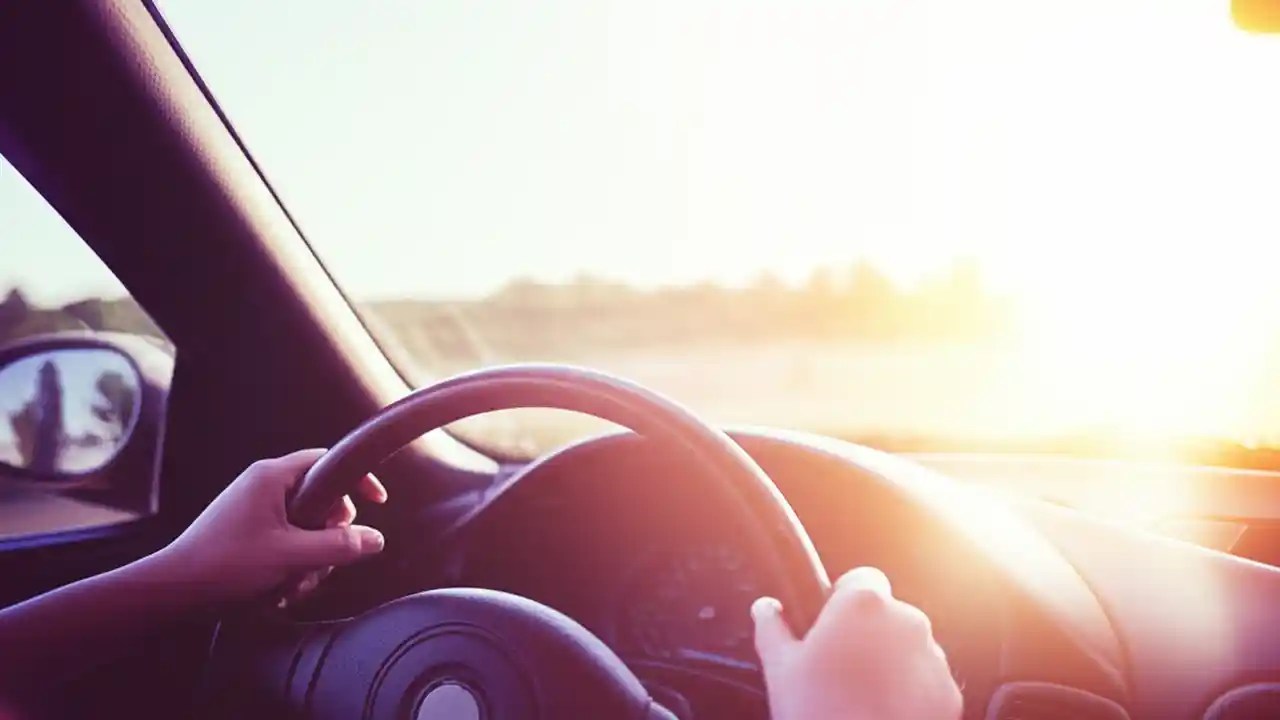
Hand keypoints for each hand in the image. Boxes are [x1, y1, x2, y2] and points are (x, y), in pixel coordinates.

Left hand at [155, 449, 386, 605]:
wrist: (172, 592)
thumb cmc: (225, 566)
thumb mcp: (291, 557)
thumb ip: (339, 546)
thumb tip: (375, 538)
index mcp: (272, 477)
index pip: (329, 462)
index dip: (358, 481)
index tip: (378, 502)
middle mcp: (263, 486)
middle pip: (322, 500)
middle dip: (330, 535)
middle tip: (324, 558)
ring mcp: (255, 509)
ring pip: (307, 527)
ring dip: (310, 558)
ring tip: (294, 583)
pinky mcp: (249, 531)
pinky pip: (288, 540)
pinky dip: (292, 564)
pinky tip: (280, 588)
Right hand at [753, 567, 961, 719]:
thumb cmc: (818, 713)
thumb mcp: (779, 668)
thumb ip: (772, 627)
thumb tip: (766, 608)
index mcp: (862, 604)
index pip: (861, 578)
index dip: (843, 600)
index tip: (830, 625)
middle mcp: (906, 620)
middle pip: (886, 614)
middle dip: (867, 633)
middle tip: (839, 667)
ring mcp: (933, 657)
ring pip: (908, 647)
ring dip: (890, 661)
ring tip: (860, 696)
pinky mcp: (949, 692)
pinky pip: (926, 680)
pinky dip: (911, 692)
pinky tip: (883, 713)